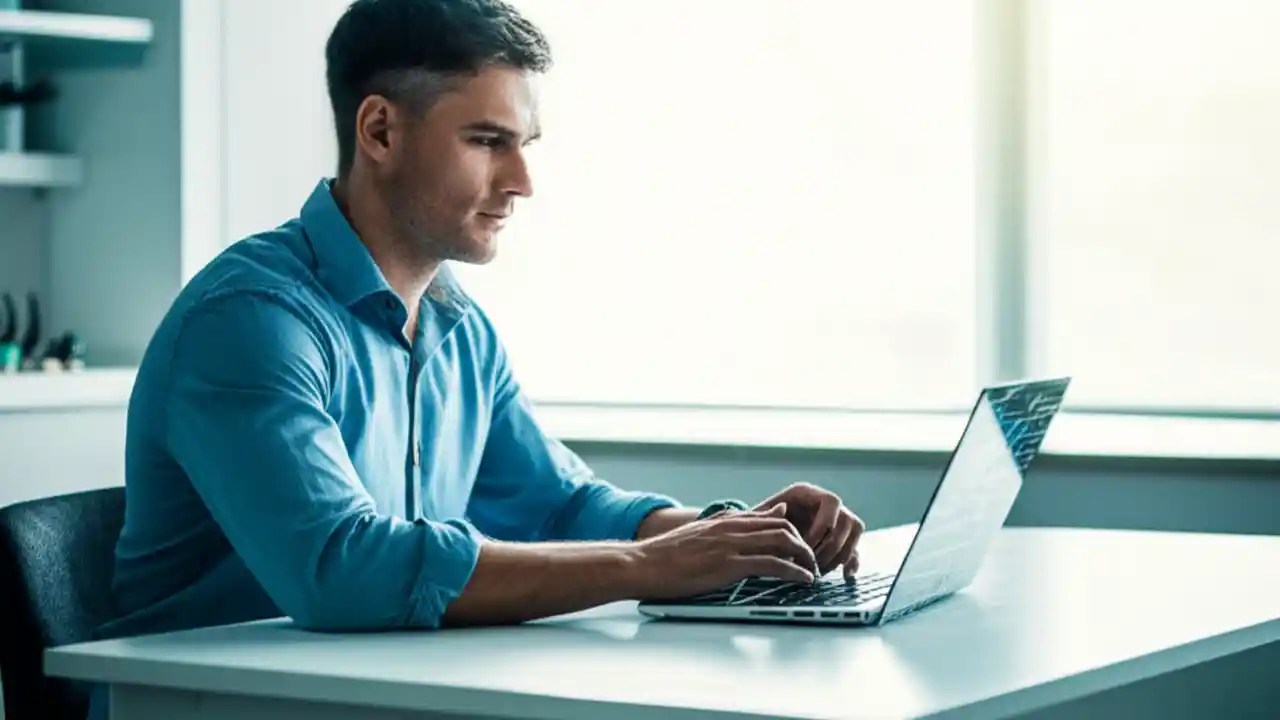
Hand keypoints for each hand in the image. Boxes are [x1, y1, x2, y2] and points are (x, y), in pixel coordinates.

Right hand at [631, 504, 818, 599]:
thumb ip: (724, 526)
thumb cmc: (666, 554)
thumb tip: (737, 527)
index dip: (794, 532)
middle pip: (784, 526)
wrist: (642, 563)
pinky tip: (803, 580)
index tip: (802, 548)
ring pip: (784, 540)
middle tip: (813, 561)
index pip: (772, 517)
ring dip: (805, 557)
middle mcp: (732, 526)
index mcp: (725, 520)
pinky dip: (794, 571)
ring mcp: (732, 544)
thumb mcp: (698, 532)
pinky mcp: (729, 564)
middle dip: (806, 543)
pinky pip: (773, 564)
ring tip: (814, 572)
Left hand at [753, 483, 864, 577]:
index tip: (805, 546)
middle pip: (847, 520)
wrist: (763, 533)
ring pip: (855, 533)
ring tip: (820, 572)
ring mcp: (838, 521)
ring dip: (841, 555)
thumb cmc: (759, 523)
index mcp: (809, 493)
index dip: (823, 525)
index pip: (831, 502)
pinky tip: (844, 575)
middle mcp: (828, 504)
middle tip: (813, 565)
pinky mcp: (842, 540)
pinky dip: (852, 562)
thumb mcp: (759, 517)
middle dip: (831, 546)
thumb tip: (782, 510)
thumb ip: (767, 514)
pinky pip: (856, 548)